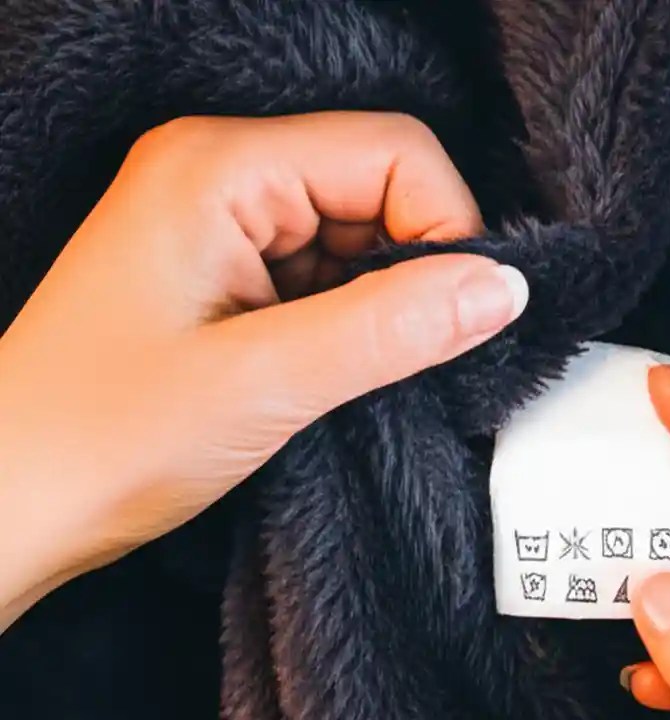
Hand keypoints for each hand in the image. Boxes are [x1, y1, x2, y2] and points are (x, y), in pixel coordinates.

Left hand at [0, 112, 526, 628]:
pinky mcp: (227, 271)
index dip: (445, 228)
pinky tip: (322, 373)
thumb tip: (506, 286)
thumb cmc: (99, 438)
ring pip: (361, 235)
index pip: (393, 152)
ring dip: (380, 304)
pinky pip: (327, 273)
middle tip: (394, 356)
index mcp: (219, 166)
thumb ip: (393, 326)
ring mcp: (221, 222)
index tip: (455, 318)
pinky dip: (350, 322)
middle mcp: (221, 174)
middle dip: (412, 271)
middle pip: (381, 187)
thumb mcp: (264, 381)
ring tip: (336, 374)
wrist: (9, 506)